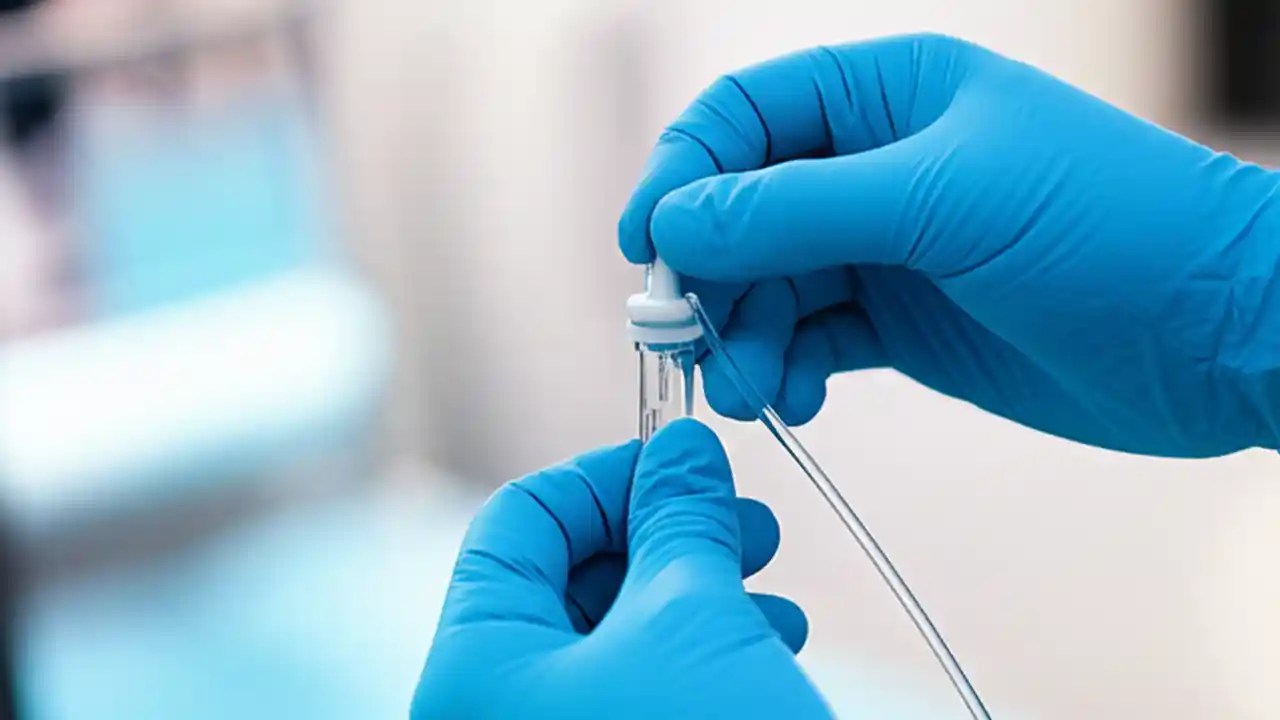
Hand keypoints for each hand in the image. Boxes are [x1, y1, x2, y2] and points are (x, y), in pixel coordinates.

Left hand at [412, 419, 830, 719]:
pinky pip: (636, 693)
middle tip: (750, 525)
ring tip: (776, 593)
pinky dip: (699, 656)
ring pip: (612, 640)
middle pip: (566, 580)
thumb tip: (682, 447)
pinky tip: (771, 645)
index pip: (518, 522)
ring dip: (698, 596)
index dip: (605, 477)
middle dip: (666, 540)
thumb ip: (678, 520)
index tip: (687, 464)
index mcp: (473, 669)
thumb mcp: (694, 623)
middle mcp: (492, 715)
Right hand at [619, 34, 1279, 456]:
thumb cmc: (1106, 229)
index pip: (743, 118)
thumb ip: (795, 210)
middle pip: (743, 210)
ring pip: (770, 284)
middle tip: (692, 341)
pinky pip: (812, 338)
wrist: (1220, 336)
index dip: (681, 174)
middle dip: (709, 276)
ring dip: (743, 336)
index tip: (644, 245)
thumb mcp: (940, 202)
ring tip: (749, 388)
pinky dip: (788, 368)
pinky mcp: (905, 323)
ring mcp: (889, 247)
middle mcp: (876, 164)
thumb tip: (674, 218)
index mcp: (886, 94)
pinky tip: (796, 399)